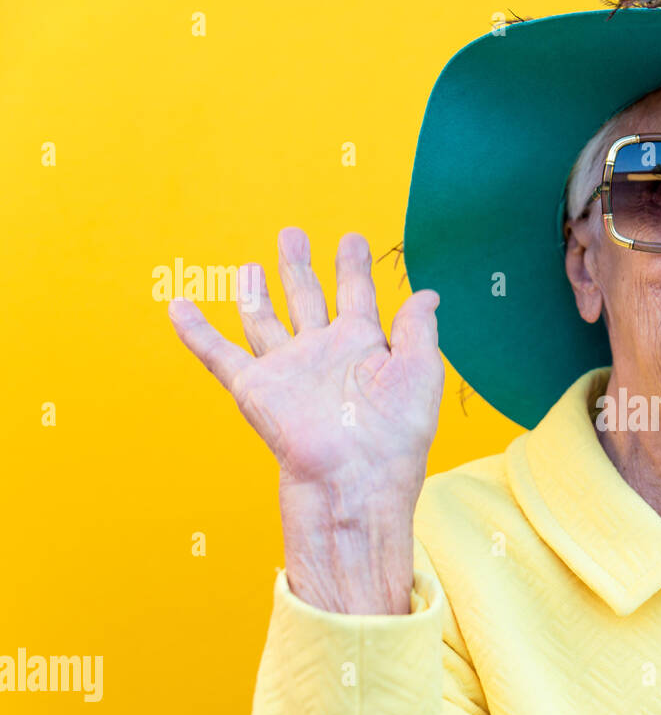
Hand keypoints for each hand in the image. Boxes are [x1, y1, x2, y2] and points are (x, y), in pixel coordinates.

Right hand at [168, 227, 443, 612]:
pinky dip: (196, 331)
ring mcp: (287, 369)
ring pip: (264, 321)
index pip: (357, 296)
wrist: (355, 480)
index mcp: (364, 347)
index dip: (354, 267)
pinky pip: (218, 354)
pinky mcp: (254, 388)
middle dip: (300, 267)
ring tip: (250, 264)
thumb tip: (428, 294)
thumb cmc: (397, 435)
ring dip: (256, 292)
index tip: (353, 238)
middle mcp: (323, 354)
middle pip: (307, 299)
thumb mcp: (421, 372)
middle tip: (292, 234)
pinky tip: (179, 307)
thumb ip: (418, 329)